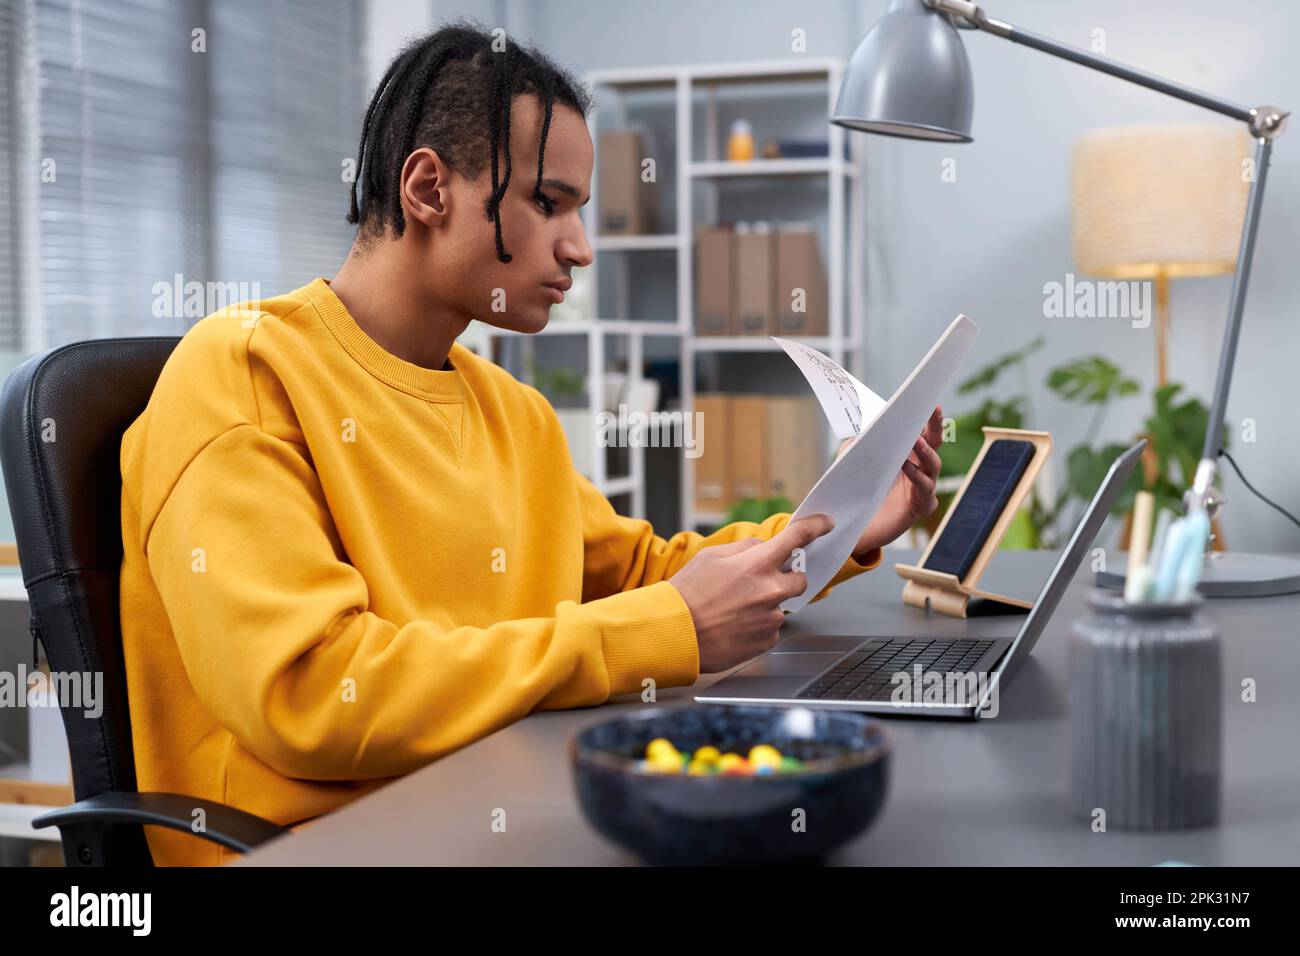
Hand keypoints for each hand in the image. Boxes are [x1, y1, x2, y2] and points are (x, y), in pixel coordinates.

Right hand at [668, 514, 835, 672]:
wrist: (674, 634)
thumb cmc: (687, 594)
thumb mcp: (710, 557)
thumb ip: (743, 549)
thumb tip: (761, 547)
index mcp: (757, 564)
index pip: (797, 537)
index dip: (815, 527)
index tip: (824, 524)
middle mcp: (770, 591)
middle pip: (800, 580)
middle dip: (788, 578)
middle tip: (761, 583)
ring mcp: (770, 618)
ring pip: (780, 606)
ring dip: (765, 605)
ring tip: (732, 610)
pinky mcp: (766, 641)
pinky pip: (770, 629)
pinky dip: (757, 626)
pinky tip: (734, 626)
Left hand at [840, 405, 943, 556]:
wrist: (856, 525)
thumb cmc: (860, 491)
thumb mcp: (852, 462)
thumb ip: (857, 444)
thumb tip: (864, 427)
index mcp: (907, 454)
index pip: (921, 431)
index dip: (926, 418)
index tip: (928, 401)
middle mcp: (920, 468)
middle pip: (934, 443)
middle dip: (935, 426)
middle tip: (933, 410)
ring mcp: (924, 487)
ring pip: (932, 465)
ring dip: (925, 451)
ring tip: (916, 441)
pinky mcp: (922, 506)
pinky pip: (925, 488)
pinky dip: (917, 477)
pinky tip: (907, 468)